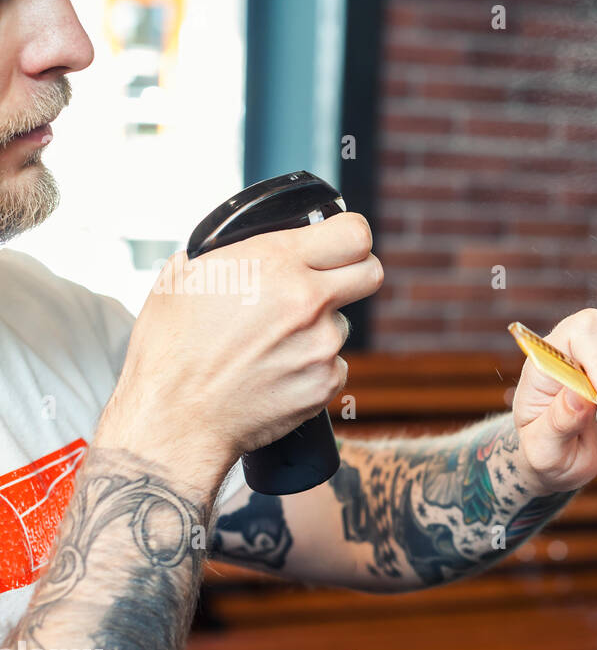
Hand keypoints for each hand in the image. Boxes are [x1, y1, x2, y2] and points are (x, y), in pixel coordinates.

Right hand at [99, 213, 382, 487]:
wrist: (175, 416)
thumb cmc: (172, 348)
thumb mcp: (187, 274)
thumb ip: (237, 253)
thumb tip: (254, 246)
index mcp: (276, 262)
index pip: (355, 233)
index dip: (350, 238)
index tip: (341, 246)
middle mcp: (308, 300)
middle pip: (370, 273)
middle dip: (354, 274)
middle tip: (328, 285)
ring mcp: (323, 344)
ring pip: (343, 324)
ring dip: (319, 329)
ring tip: (272, 344)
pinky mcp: (327, 382)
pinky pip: (335, 364)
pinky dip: (313, 367)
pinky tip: (276, 372)